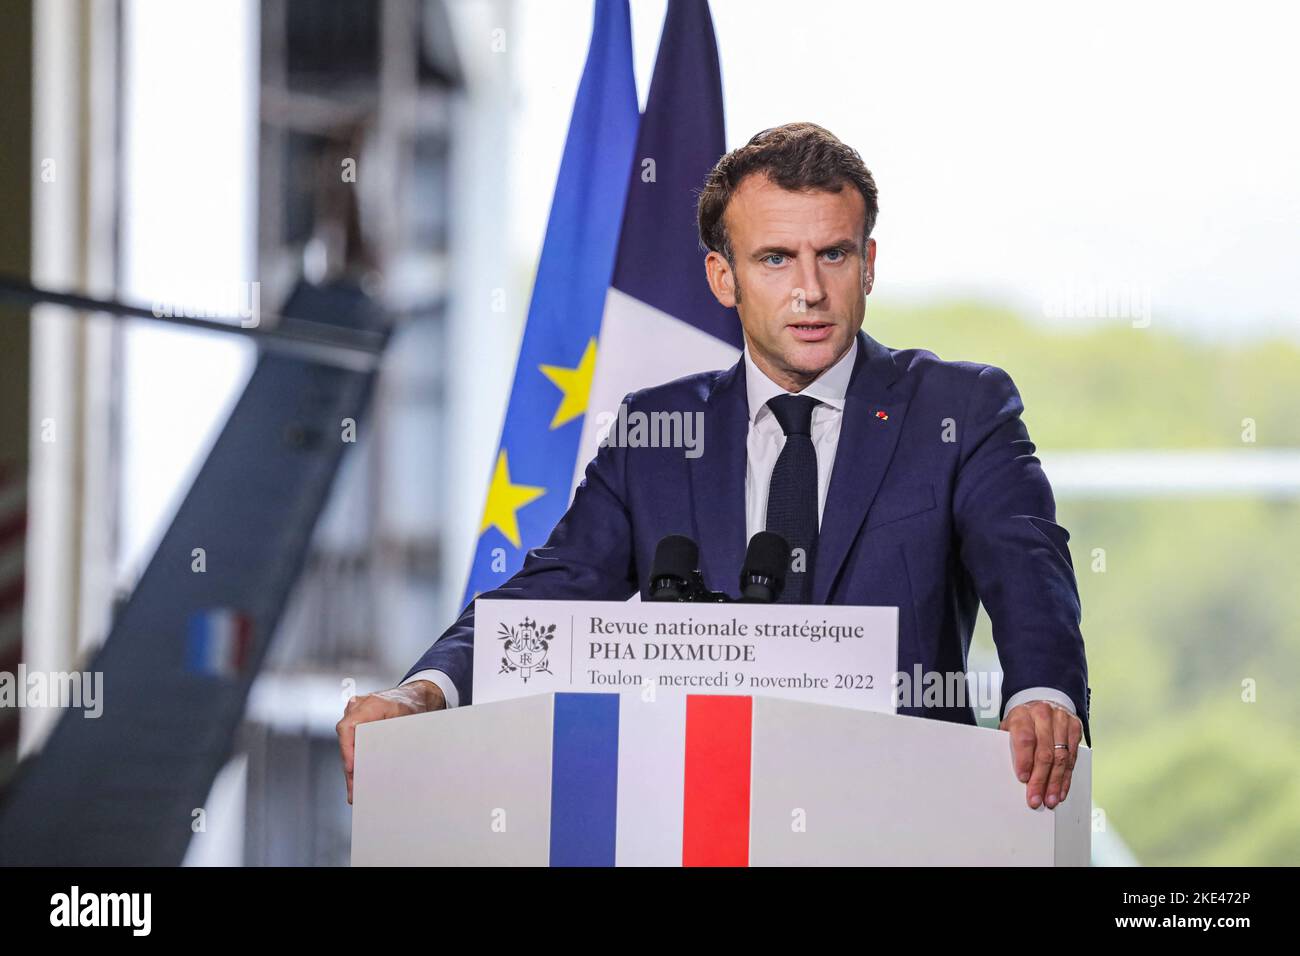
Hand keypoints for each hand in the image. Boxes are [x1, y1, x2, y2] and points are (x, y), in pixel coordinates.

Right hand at [336, 680, 445, 804]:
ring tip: (355, 791)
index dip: (347, 749)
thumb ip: (395, 736)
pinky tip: (358, 778)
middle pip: (346, 741)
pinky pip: (352, 743)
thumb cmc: (411, 704)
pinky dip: (356, 760)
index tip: (350, 768)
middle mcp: (357, 708)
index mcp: (369, 704)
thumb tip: (391, 761)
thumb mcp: (406, 718)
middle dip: (350, 767)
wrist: (413, 696)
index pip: (348, 727)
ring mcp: (354, 715)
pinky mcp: (357, 724)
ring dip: (352, 768)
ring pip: (348, 745)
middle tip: (354, 789)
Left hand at [999, 699, 1080, 809]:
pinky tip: (1061, 789)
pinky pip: (1072, 757)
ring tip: (1050, 799)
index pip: (1025, 739)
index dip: (1024, 760)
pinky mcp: (1075, 728)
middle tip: (1036, 798)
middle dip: (1040, 780)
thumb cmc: (1023, 720)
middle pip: (1044, 753)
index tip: (1023, 778)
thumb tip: (1006, 773)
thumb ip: (1008, 745)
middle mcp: (1043, 715)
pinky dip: (1066, 777)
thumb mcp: (1010, 727)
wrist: (1043, 702)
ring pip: (1061, 757)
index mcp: (1023, 714)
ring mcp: (1062, 721)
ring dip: (1055, 782)